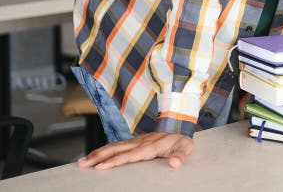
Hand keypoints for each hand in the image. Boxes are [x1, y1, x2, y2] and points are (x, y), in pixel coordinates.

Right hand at [77, 132, 193, 169]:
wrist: (181, 129)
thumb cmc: (182, 142)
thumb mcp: (185, 148)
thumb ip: (180, 156)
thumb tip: (175, 163)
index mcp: (151, 146)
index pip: (129, 155)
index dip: (114, 161)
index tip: (100, 167)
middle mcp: (140, 142)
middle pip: (116, 149)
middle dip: (98, 157)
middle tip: (82, 164)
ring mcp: (136, 141)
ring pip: (114, 146)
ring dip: (97, 153)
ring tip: (82, 161)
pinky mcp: (134, 141)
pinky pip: (117, 146)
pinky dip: (104, 150)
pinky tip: (95, 155)